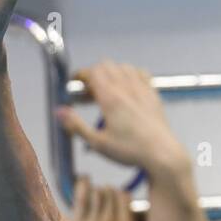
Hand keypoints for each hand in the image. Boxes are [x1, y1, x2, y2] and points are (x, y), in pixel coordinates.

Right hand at [55, 62, 191, 177]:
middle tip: (88, 93)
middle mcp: (126, 88)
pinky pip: (141, 73)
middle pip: (106, 65)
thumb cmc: (130, 151)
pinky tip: (128, 88)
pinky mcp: (154, 94)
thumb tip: (58, 111)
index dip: (80, 75)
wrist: (163, 154)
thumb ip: (76, 125)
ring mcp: (142, 89)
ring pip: (123, 66)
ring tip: (106, 91)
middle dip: (94, 74)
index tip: (74, 84)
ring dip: (111, 73)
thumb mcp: (98, 143)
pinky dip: (131, 74)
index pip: (92, 72)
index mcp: (110, 98)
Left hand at [71, 176, 136, 220]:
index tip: (121, 197)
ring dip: (98, 190)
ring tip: (97, 192)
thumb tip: (142, 212)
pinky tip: (84, 179)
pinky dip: (83, 184)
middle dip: (111, 192)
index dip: (124, 197)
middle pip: (113, 195)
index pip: (127, 203)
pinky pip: (82, 196)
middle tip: (108, 192)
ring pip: (99, 194)